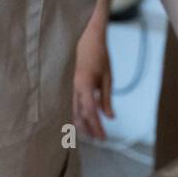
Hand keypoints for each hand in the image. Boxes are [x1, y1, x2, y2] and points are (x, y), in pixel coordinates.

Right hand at [73, 18, 113, 141]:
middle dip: (88, 129)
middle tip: (97, 138)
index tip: (102, 138)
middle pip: (79, 116)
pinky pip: (71, 104)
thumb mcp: (107, 78)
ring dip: (81, 123)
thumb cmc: (98, 55)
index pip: (90, 113)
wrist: (86, 38)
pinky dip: (77, 114)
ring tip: (90, 132)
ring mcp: (69, 87)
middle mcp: (73, 88)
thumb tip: (109, 117)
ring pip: (73, 111)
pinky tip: (83, 119)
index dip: (96, 127)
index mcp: (84, 86)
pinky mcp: (68, 85)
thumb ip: (106, 99)